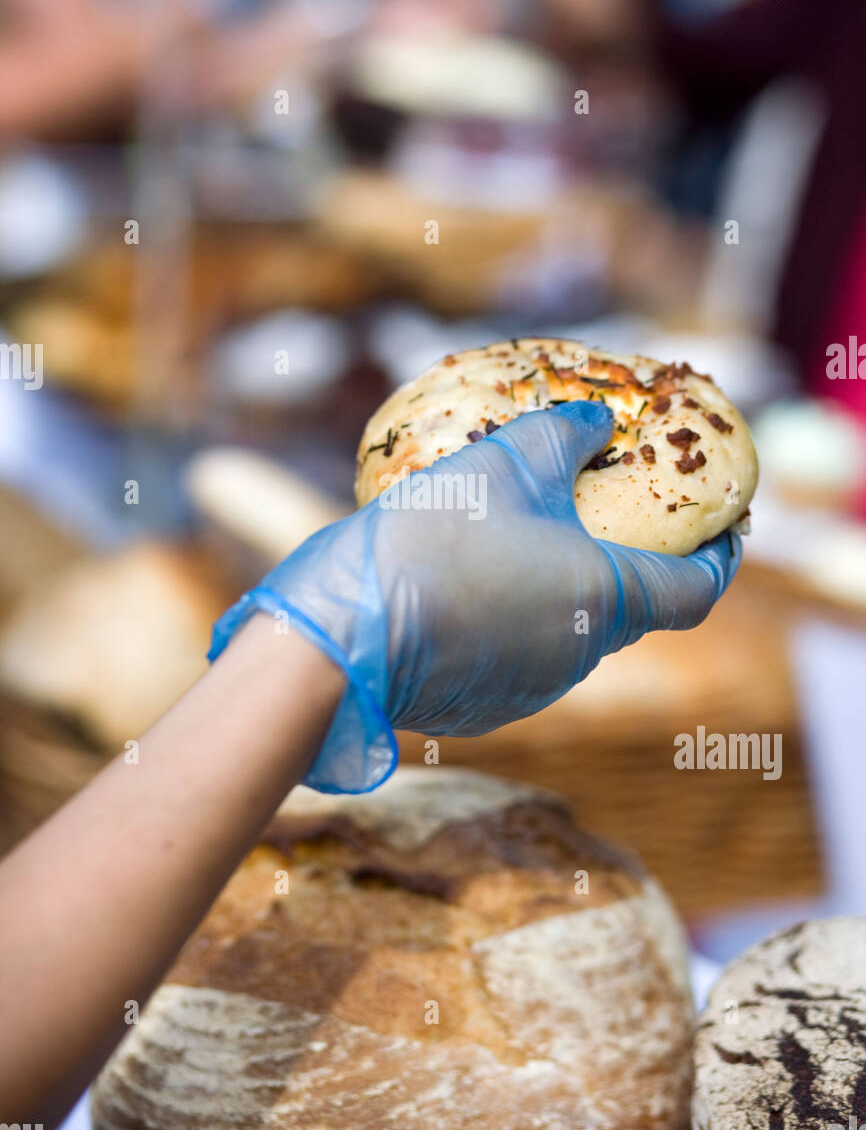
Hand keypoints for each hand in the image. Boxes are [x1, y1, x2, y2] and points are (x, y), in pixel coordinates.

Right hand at [209, 402, 740, 791]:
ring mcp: (529, 689)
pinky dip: (509, 613)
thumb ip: (566, 436)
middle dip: (624, 557)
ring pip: (566, 628)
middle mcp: (580, 656)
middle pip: (627, 605)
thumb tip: (596, 425)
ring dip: (558, 585)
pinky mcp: (480, 704)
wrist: (342, 632)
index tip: (728, 525)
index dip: (721, 555)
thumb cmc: (435, 538)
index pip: (697, 589)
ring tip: (519, 532)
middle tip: (601, 507)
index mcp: (607, 599)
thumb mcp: (506, 462)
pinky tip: (464, 576)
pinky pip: (514, 652)